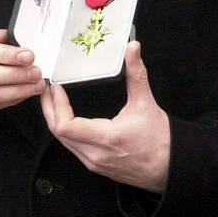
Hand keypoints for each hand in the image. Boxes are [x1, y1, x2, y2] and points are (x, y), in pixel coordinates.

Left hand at [39, 41, 169, 192]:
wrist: (170, 167)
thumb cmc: (160, 141)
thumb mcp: (146, 103)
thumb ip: (136, 73)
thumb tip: (132, 50)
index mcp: (105, 138)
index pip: (64, 125)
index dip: (56, 104)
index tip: (56, 87)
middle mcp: (95, 154)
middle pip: (57, 133)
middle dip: (49, 109)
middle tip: (47, 90)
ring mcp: (93, 162)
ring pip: (62, 142)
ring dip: (55, 120)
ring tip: (53, 100)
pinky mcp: (95, 165)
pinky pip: (71, 148)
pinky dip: (65, 131)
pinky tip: (67, 117)